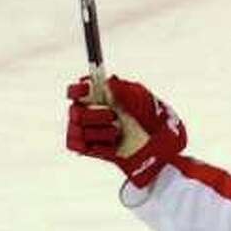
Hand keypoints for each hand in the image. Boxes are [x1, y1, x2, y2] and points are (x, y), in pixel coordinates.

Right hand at [65, 75, 185, 186]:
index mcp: (96, 97)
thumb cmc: (148, 119)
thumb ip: (125, 91)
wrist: (156, 145)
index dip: (77, 90)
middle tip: (113, 117)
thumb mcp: (142, 101)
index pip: (74, 92)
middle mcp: (85, 112)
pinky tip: (111, 146)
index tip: (89, 91)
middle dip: (95, 116)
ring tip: (117, 133)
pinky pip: (78, 146)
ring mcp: (84, 130)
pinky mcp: (85, 148)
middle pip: (75, 113)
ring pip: (78, 131)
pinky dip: (97, 147)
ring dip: (101, 133)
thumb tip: (109, 82)